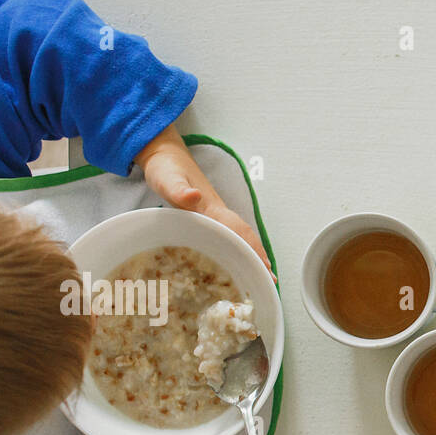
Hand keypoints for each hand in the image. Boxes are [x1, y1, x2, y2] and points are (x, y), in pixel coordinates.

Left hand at [134, 124, 273, 275]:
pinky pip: (228, 236)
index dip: (252, 250)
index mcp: (212, 208)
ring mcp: (215, 214)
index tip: (264, 267)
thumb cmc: (165, 169)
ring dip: (253, 254)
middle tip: (270, 280)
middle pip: (245, 236)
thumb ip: (179, 189)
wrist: (165, 155)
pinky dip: (239, 249)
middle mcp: (219, 212)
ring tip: (262, 274)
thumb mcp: (168, 179)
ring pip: (240, 236)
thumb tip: (194, 196)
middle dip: (259, 256)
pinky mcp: (209, 216)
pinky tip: (240, 259)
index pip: (238, 232)